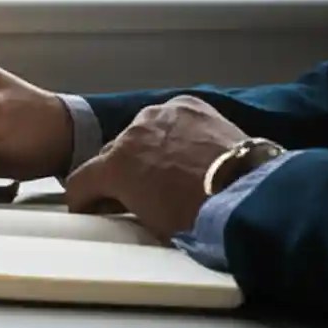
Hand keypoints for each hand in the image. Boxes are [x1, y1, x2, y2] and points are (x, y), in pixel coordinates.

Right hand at [64, 96, 247, 241]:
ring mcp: (160, 114)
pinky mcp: (189, 105)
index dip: (83, 200)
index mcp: (114, 166)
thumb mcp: (149, 222)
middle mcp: (130, 133)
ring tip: (168, 167)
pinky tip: (188, 146)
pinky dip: (173, 131)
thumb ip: (125, 205)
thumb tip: (120, 201)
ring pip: (141, 132)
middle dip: (118, 172)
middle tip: (134, 192)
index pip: (80, 181)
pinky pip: (169, 119)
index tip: (90, 209)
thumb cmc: (197, 218)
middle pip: (111, 153)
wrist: (247, 194)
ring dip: (146, 148)